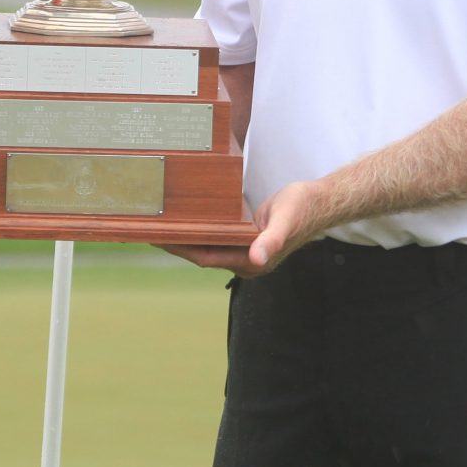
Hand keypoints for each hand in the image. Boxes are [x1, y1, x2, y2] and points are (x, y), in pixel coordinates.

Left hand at [157, 180, 329, 277]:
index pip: (206, 257)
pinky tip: (186, 219)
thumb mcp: (285, 220)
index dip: (181, 249)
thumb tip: (257, 259)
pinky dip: (199, 230)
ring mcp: (244, 252)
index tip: (159, 238)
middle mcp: (244, 262)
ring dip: (185, 238)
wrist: (318, 203)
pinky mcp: (244, 240)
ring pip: (206, 247)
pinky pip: (215, 237)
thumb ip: (272, 240)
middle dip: (176, 244)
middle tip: (148, 229)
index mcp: (251, 262)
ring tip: (160, 224)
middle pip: (201, 254)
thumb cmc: (303, 209)